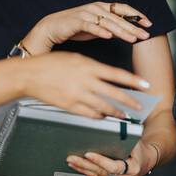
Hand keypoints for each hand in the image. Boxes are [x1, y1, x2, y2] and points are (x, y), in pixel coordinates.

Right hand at [23, 52, 147, 117]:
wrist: (29, 75)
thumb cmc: (51, 63)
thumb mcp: (75, 58)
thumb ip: (92, 68)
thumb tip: (108, 76)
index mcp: (88, 66)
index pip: (117, 74)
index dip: (133, 81)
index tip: (146, 85)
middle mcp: (85, 81)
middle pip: (114, 94)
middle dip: (130, 102)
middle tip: (140, 107)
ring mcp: (77, 95)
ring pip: (103, 107)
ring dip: (116, 112)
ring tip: (124, 115)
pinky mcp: (70, 106)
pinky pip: (89, 114)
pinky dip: (99, 116)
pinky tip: (104, 117)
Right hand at [24, 1, 151, 52]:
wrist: (51, 28)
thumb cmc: (74, 28)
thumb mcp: (96, 28)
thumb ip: (110, 28)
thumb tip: (126, 33)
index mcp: (101, 7)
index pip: (123, 9)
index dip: (137, 15)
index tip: (149, 24)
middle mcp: (95, 8)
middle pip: (119, 17)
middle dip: (134, 26)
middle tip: (146, 34)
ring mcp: (86, 13)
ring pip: (108, 22)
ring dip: (122, 30)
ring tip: (133, 39)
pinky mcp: (76, 21)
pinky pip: (91, 26)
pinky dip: (100, 31)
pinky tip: (109, 37)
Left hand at [66, 140, 159, 175]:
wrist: (146, 160)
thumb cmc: (140, 151)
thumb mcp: (136, 142)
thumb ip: (124, 139)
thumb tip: (110, 132)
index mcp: (133, 168)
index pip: (114, 167)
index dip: (100, 161)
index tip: (88, 154)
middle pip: (102, 173)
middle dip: (85, 165)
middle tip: (72, 158)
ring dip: (83, 171)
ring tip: (73, 163)